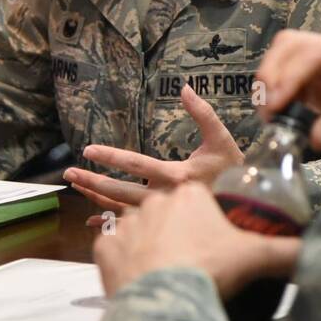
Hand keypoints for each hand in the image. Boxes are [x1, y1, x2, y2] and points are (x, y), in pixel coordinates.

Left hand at [64, 83, 241, 226]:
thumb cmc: (237, 175)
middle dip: (92, 182)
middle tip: (69, 174)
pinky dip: (110, 225)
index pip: (138, 165)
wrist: (252, 216)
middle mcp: (167, 200)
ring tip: (76, 189)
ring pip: (123, 210)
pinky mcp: (163, 232)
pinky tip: (93, 222)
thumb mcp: (223, 141)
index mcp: (179, 178)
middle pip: (121, 192)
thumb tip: (185, 88)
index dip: (112, 157)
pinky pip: (132, 229)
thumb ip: (204, 114)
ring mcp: (164, 220)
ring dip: (97, 199)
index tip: (88, 150)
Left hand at [93, 182, 292, 298]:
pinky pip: (112, 250)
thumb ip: (287, 250)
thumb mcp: (256, 257)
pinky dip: (124, 262)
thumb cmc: (209, 270)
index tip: (213, 244)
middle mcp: (154, 201)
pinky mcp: (104, 248)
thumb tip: (312, 252)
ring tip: (164, 272)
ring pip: (139, 230)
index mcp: (189, 194)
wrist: (165, 301)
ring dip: (148, 247)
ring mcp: (125, 224)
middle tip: (190, 262)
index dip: (207, 222)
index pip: (199, 200)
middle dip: (178, 235)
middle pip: (168, 214)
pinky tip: (137, 277)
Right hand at [257, 32, 320, 149]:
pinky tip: (280, 117)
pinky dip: (281, 95)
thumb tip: (313, 136)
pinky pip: (295, 81)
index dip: (287, 75)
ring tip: (269, 116)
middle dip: (271, 72)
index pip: (312, 52)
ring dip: (271, 83)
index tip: (274, 106)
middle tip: (265, 110)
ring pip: (288, 59)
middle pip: (292, 44)